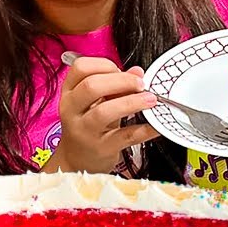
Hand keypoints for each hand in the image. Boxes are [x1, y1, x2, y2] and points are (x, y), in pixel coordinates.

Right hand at [52, 56, 159, 172]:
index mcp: (69, 93)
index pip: (81, 68)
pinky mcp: (102, 148)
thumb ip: (115, 85)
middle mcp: (72, 110)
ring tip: (150, 100)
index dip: (105, 65)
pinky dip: (145, 129)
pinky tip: (157, 125)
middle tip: (140, 84)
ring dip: (132, 102)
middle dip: (122, 81)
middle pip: (91, 86)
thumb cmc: (88, 126)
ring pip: (104, 111)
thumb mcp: (96, 102)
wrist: (78, 161)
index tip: (121, 70)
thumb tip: (137, 72)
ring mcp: (85, 130)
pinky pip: (126, 136)